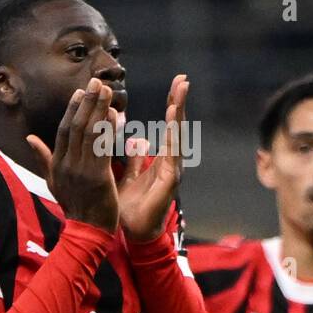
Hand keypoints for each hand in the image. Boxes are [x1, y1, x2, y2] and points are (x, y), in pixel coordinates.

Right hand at [28, 77, 119, 231]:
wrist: (87, 231)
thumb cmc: (75, 206)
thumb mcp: (54, 181)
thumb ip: (43, 158)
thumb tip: (30, 137)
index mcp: (58, 163)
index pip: (65, 129)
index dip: (72, 109)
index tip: (80, 91)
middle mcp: (67, 163)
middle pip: (76, 126)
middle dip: (86, 102)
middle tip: (96, 81)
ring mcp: (81, 169)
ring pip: (88, 133)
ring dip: (98, 109)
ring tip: (107, 90)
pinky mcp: (96, 177)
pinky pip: (101, 148)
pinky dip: (107, 130)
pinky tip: (115, 116)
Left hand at [118, 74, 188, 242]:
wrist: (133, 234)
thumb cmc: (131, 207)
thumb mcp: (129, 176)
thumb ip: (134, 158)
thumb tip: (138, 139)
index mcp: (160, 159)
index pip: (167, 127)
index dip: (171, 106)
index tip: (176, 84)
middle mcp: (170, 162)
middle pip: (176, 127)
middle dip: (179, 102)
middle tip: (183, 79)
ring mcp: (173, 170)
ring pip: (177, 135)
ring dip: (179, 113)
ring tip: (180, 91)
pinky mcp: (170, 179)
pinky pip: (172, 152)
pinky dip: (173, 133)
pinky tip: (173, 117)